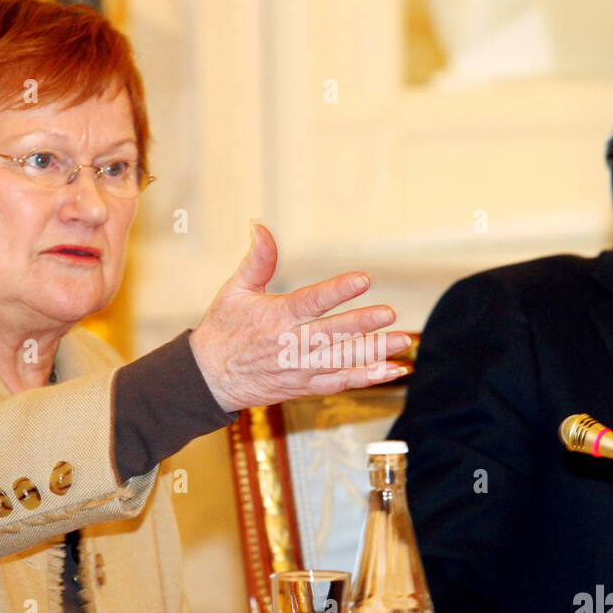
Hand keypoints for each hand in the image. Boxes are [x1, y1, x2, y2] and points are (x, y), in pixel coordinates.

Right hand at [189, 222, 411, 411]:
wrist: (209, 378)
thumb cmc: (223, 329)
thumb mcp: (235, 290)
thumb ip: (257, 259)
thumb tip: (260, 226)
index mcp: (276, 317)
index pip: (312, 301)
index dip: (338, 290)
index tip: (363, 279)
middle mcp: (291, 345)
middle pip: (333, 334)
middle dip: (363, 324)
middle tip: (390, 314)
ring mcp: (300, 368)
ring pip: (343, 360)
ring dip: (374, 352)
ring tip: (403, 342)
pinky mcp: (305, 386)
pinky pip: (341, 383)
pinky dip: (368, 377)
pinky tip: (393, 370)